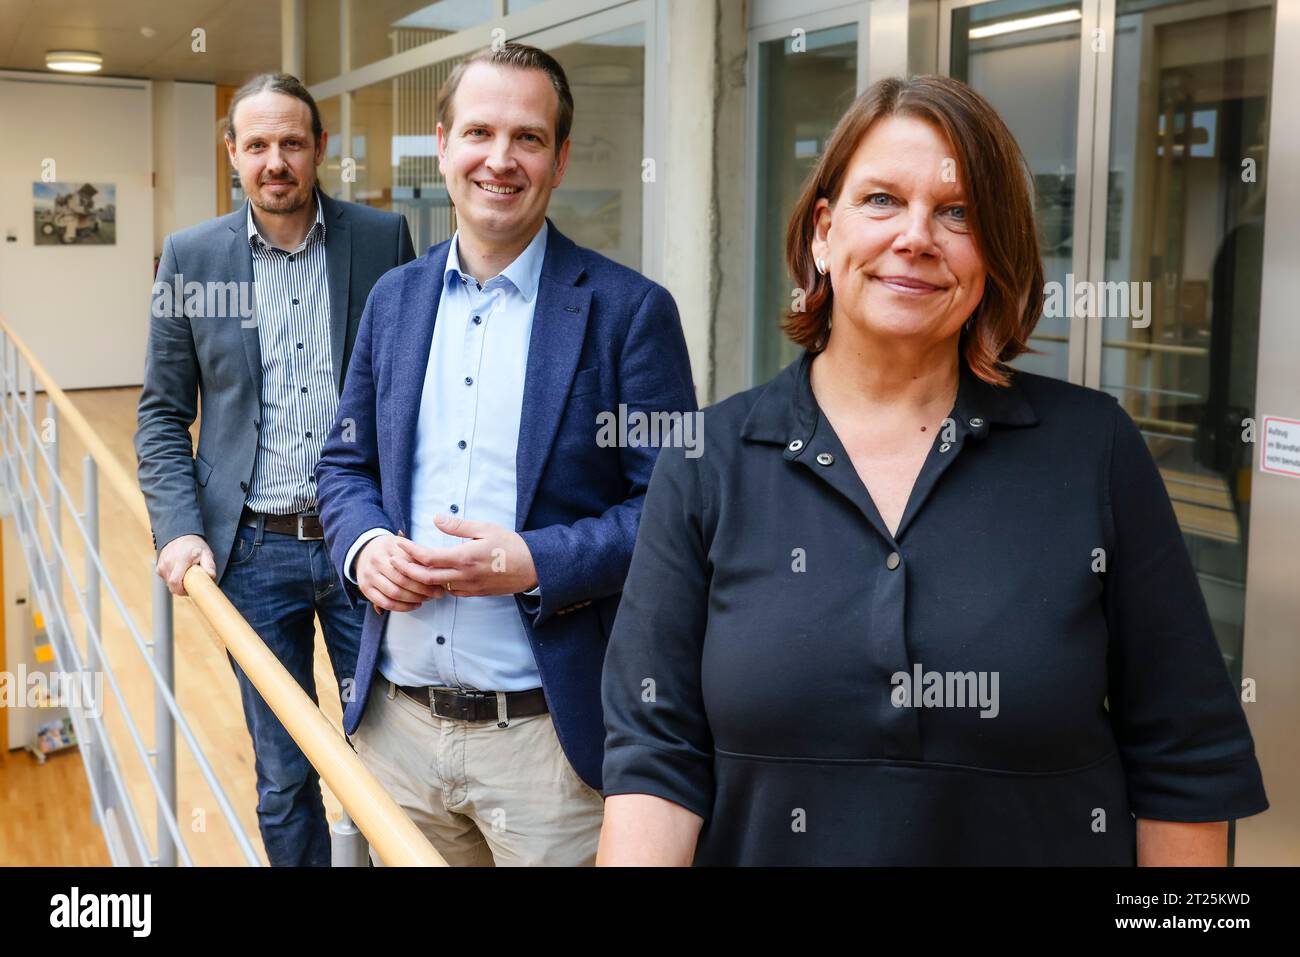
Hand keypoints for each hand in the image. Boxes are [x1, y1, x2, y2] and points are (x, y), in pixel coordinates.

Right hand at [156, 534, 215, 596]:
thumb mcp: (206, 553)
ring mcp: (161, 565)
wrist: (180, 536)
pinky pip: (166, 579)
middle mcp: (167, 563)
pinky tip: (180, 572)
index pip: (174, 582)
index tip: (190, 590)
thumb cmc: (195, 546)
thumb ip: (209, 565)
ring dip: (178, 583)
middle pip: (172, 586)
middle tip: (192, 581)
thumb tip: (210, 576)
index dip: (182, 591)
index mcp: (179, 560)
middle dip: (182, 588)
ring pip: (169, 584)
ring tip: (186, 573)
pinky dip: (173, 579)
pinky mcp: (158, 568)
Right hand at [355, 533, 446, 612]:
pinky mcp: (365, 588)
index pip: (410, 564)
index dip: (426, 574)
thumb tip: (437, 570)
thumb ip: (417, 555)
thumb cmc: (391, 550)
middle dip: (423, 589)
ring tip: (427, 599)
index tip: (440, 581)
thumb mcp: (403, 545)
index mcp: (388, 547)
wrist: (365, 551)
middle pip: (403, 580)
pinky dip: (402, 607)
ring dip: (414, 599)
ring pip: (394, 593)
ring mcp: (368, 575)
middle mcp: (376, 561)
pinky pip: (385, 603)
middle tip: (438, 593)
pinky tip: (414, 605)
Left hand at [395, 514, 538, 596]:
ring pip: (435, 588)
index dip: (410, 551)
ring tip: (407, 568)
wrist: (533, 568)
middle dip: (406, 569)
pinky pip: (449, 591)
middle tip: (393, 560)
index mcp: (464, 558)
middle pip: (425, 578)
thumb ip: (458, 526)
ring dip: (419, 580)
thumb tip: (436, 519)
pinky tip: (432, 577)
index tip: (400, 543)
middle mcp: (463, 576)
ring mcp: (469, 587)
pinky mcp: (474, 593)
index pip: (428, 557)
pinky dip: (436, 586)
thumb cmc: (511, 545)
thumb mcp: (485, 528)